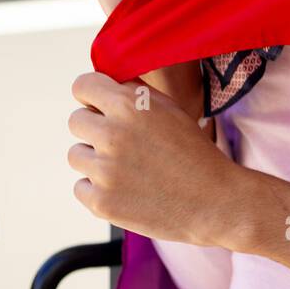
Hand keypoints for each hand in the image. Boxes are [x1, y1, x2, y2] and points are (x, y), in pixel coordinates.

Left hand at [68, 72, 235, 245]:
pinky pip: (80, 187)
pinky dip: (97, 190)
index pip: (82, 86)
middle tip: (118, 142)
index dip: (91, 95)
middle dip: (93, 128)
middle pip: (76, 120)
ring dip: (94, 160)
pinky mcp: (101, 202)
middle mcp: (112, 134)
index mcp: (129, 105)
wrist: (213, 201)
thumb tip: (105, 85)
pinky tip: (124, 189)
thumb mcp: (169, 108)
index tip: (99, 106)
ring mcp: (105, 170)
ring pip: (76, 154)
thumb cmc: (193, 152)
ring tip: (125, 168)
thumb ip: (134, 93)